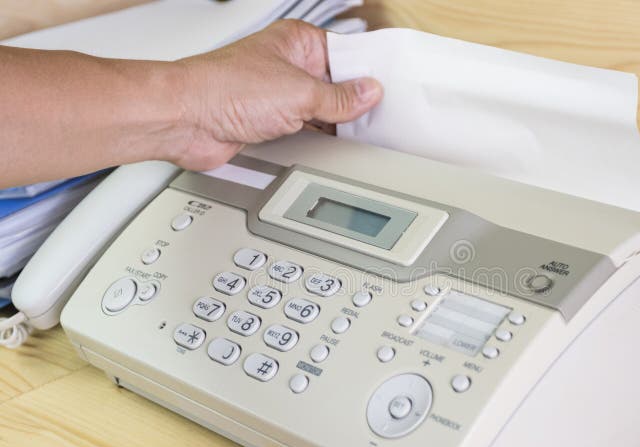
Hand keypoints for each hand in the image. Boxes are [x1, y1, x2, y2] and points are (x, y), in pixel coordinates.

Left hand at [172, 20, 381, 169]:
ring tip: (355, 134)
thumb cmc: (224, 89)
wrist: (184, 120)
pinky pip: (303, 129)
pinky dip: (317, 138)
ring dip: (333, 123)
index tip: (389, 91)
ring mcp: (277, 94)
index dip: (367, 74)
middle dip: (353, 103)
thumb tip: (368, 93)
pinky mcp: (268, 121)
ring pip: (320, 110)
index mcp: (297, 42)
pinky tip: (331, 146)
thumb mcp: (300, 93)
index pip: (347, 55)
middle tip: (378, 119)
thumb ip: (340, 98)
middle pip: (335, 85)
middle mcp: (287, 65)